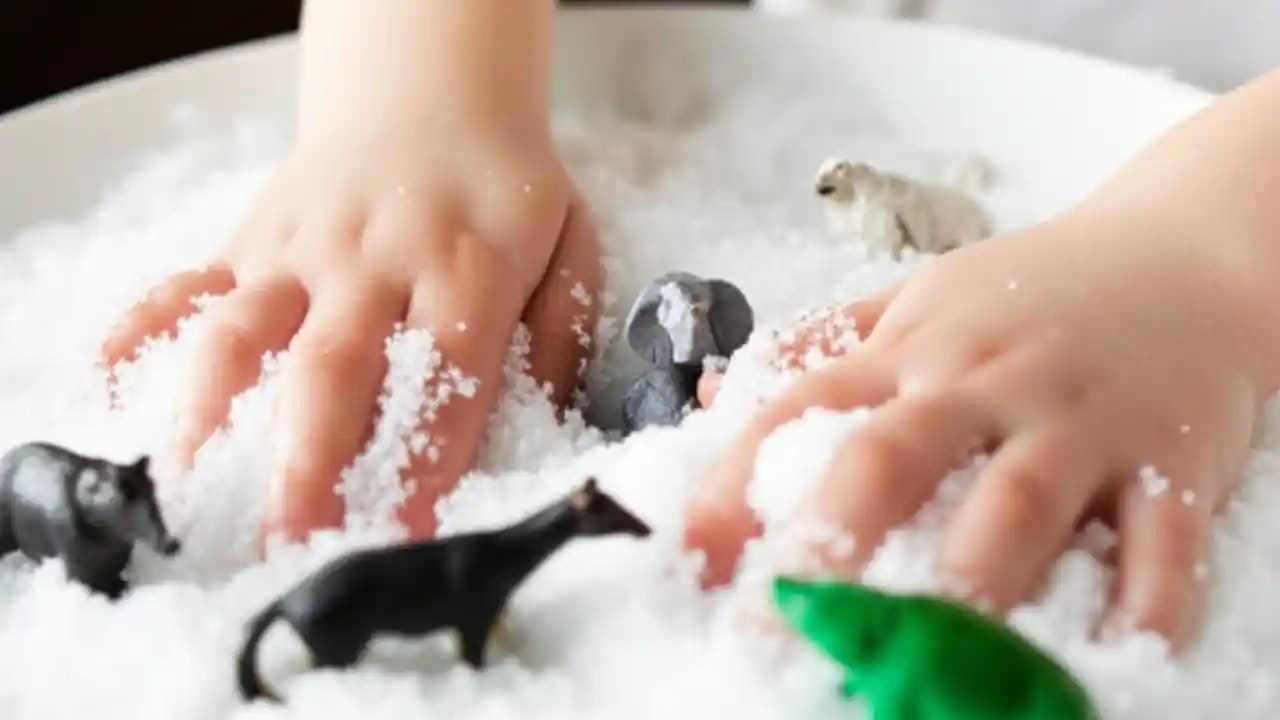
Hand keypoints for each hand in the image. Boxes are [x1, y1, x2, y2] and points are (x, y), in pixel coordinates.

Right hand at [101, 128, 598, 542]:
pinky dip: (138, 334)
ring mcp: (299, 250)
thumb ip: (559, 335)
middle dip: (307, 464)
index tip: (402, 537)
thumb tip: (540, 420)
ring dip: (210, 417)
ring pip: (240, 333)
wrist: (436, 98)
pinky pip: (184, 289)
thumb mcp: (571, 248)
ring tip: (194, 495)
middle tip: (290, 546)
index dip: (421, 461)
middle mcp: (373, 262)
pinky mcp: (249, 242)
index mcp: (465, 268)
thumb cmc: (507, 192)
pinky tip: (111, 388)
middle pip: (330, 369)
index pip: (442, 377)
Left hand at [684, 209, 1262, 649]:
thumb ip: (819, 345)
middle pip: (893, 456)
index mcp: (911, 349)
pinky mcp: (1170, 454)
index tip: (688, 555)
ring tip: (924, 661)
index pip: (802, 406)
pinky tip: (1113, 655)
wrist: (1181, 252)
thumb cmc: (1031, 291)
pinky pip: (1162, 534)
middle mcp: (984, 380)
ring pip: (1017, 500)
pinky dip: (1144, 599)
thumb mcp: (917, 299)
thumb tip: (710, 393)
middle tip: (777, 627)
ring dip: (969, 578)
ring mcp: (1078, 417)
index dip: (735, 480)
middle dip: (828, 541)